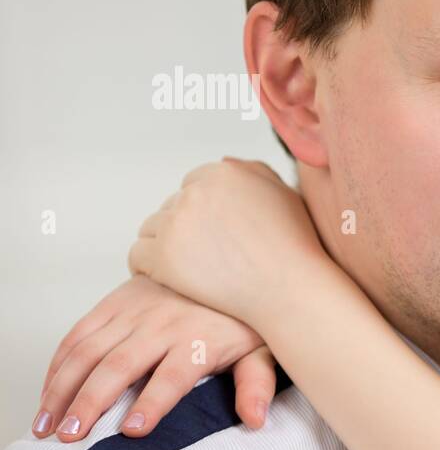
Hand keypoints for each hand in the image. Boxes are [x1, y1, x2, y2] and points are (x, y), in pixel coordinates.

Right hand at [33, 275, 275, 441]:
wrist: (228, 260)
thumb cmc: (242, 315)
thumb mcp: (262, 347)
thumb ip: (256, 383)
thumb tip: (255, 419)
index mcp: (198, 340)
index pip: (173, 377)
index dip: (153, 403)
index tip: (133, 431)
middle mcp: (162, 324)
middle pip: (120, 367)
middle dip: (91, 403)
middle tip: (71, 436)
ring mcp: (134, 310)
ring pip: (89, 351)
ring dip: (62, 389)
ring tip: (46, 425)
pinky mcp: (116, 301)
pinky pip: (79, 333)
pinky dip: (58, 364)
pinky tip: (48, 394)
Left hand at [128, 158, 328, 326]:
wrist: (291, 289)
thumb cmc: (293, 246)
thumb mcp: (284, 194)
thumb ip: (253, 170)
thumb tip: (224, 160)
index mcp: (222, 173)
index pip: (192, 185)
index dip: (204, 213)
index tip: (215, 235)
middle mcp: (195, 192)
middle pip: (170, 207)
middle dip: (185, 229)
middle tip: (208, 256)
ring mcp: (176, 224)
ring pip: (151, 229)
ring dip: (165, 247)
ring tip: (191, 268)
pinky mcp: (162, 256)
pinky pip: (137, 256)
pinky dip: (148, 268)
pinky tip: (170, 279)